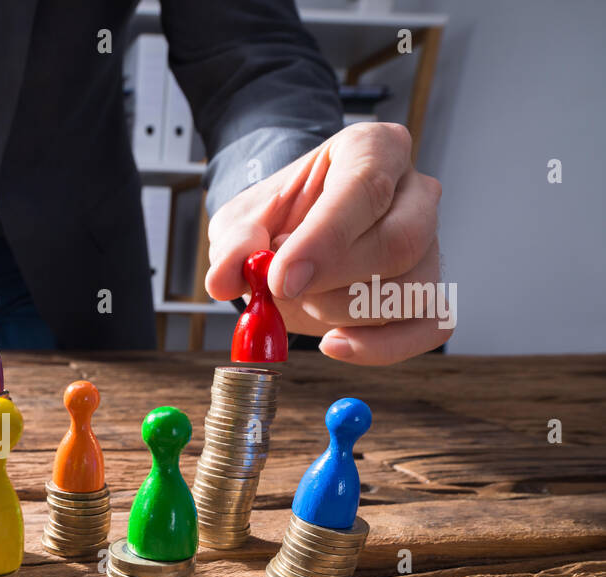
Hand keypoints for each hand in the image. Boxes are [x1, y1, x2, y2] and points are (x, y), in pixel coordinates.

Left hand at [206, 123, 447, 365]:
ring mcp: (430, 241)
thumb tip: (224, 279)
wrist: (291, 231)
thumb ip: (234, 244)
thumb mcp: (243, 219)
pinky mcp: (429, 288)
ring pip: (410, 290)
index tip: (282, 278)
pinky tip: (334, 345)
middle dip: (332, 283)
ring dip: (341, 313)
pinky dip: (381, 348)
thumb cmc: (277, 216)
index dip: (324, 239)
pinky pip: (428, 327)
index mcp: (373, 149)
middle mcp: (414, 191)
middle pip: (400, 243)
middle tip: (283, 293)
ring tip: (301, 297)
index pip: (366, 188)